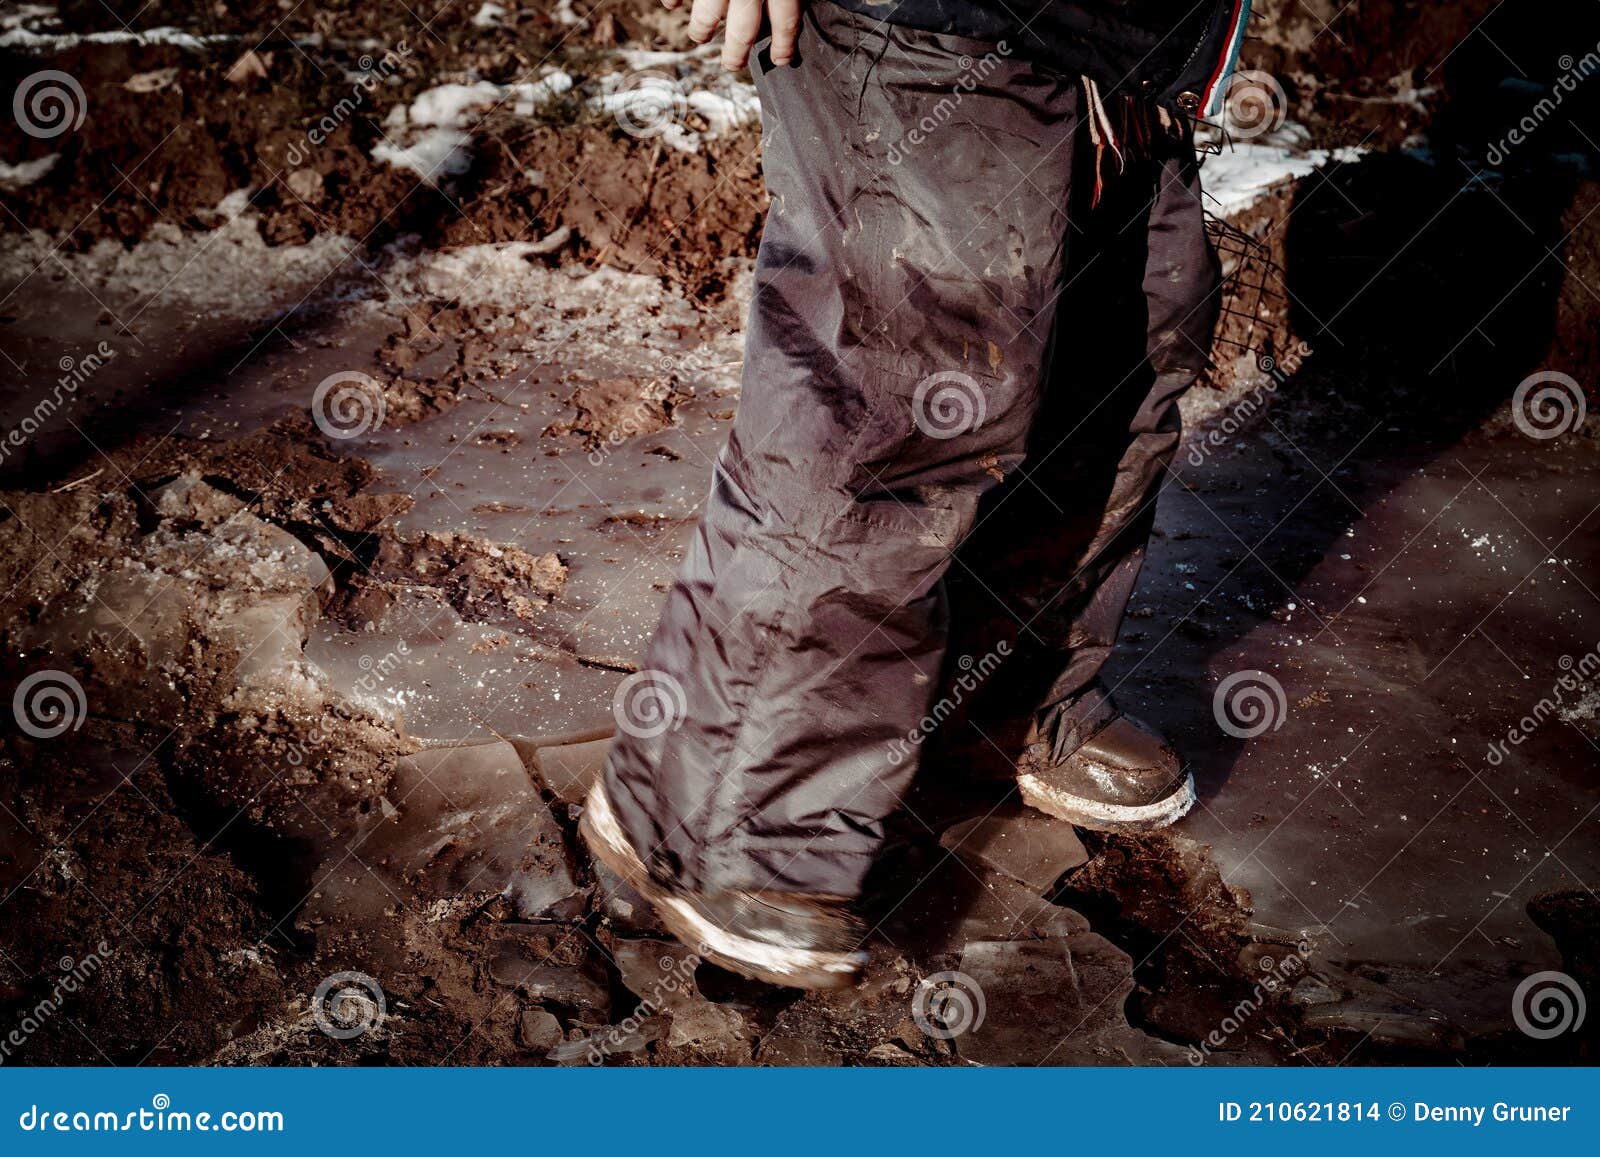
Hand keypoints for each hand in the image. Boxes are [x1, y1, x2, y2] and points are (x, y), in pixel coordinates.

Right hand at [662, 0, 802, 69]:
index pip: (785, 23)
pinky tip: (672, 5)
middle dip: (736, 52)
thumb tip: (795, 6)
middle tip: (732, 65)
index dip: (784, 45)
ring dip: (702, 28)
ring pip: (707, 14)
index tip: (781, 60)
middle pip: (743, 30)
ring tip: (700, 37)